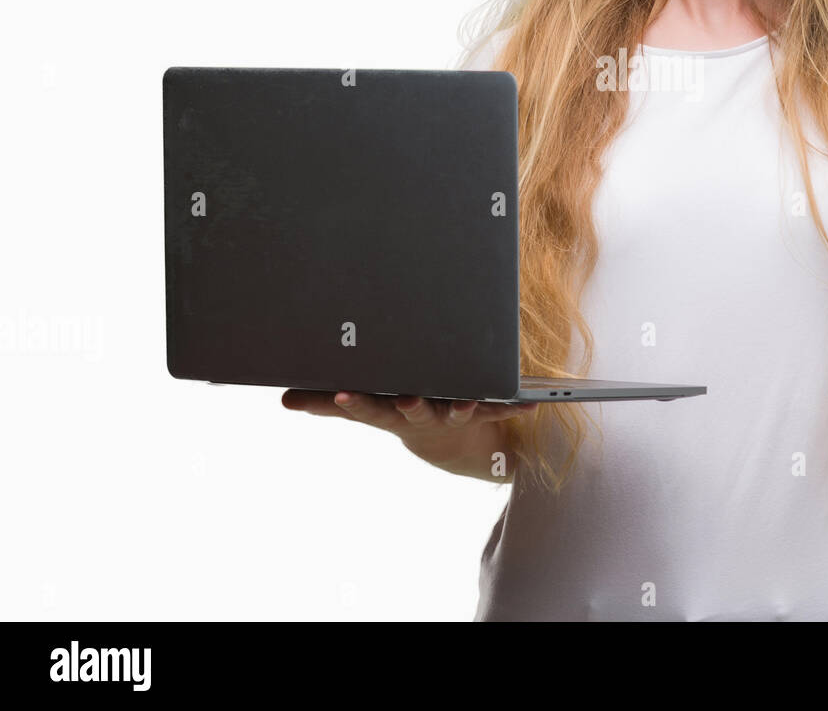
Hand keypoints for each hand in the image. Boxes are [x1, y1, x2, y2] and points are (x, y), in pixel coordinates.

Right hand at [281, 389, 536, 475]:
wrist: (454, 445)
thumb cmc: (403, 413)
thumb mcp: (368, 409)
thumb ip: (328, 404)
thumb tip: (284, 400)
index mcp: (392, 412)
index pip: (368, 407)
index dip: (354, 402)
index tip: (341, 392)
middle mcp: (422, 415)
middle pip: (413, 410)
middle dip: (411, 405)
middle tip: (408, 399)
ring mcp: (454, 415)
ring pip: (457, 410)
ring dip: (463, 406)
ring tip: (467, 402)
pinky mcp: (484, 412)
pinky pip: (501, 408)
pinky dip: (516, 405)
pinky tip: (533, 403)